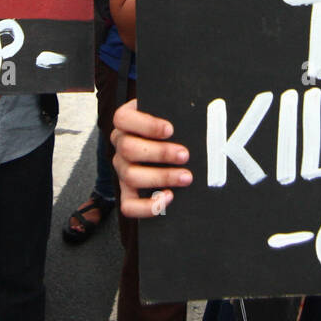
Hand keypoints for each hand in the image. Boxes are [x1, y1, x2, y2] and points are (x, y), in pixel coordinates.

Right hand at [111, 99, 191, 218]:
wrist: (168, 144)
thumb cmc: (171, 126)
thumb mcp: (171, 113)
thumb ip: (177, 114)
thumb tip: (200, 120)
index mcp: (126, 122)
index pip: (123, 119)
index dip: (146, 125)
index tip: (170, 130)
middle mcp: (120, 145)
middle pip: (128, 149)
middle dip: (160, 153)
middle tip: (185, 155)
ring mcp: (122, 169)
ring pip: (131, 176)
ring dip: (161, 177)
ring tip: (186, 177)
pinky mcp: (128, 191)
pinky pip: (129, 205)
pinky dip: (147, 206)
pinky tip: (168, 197)